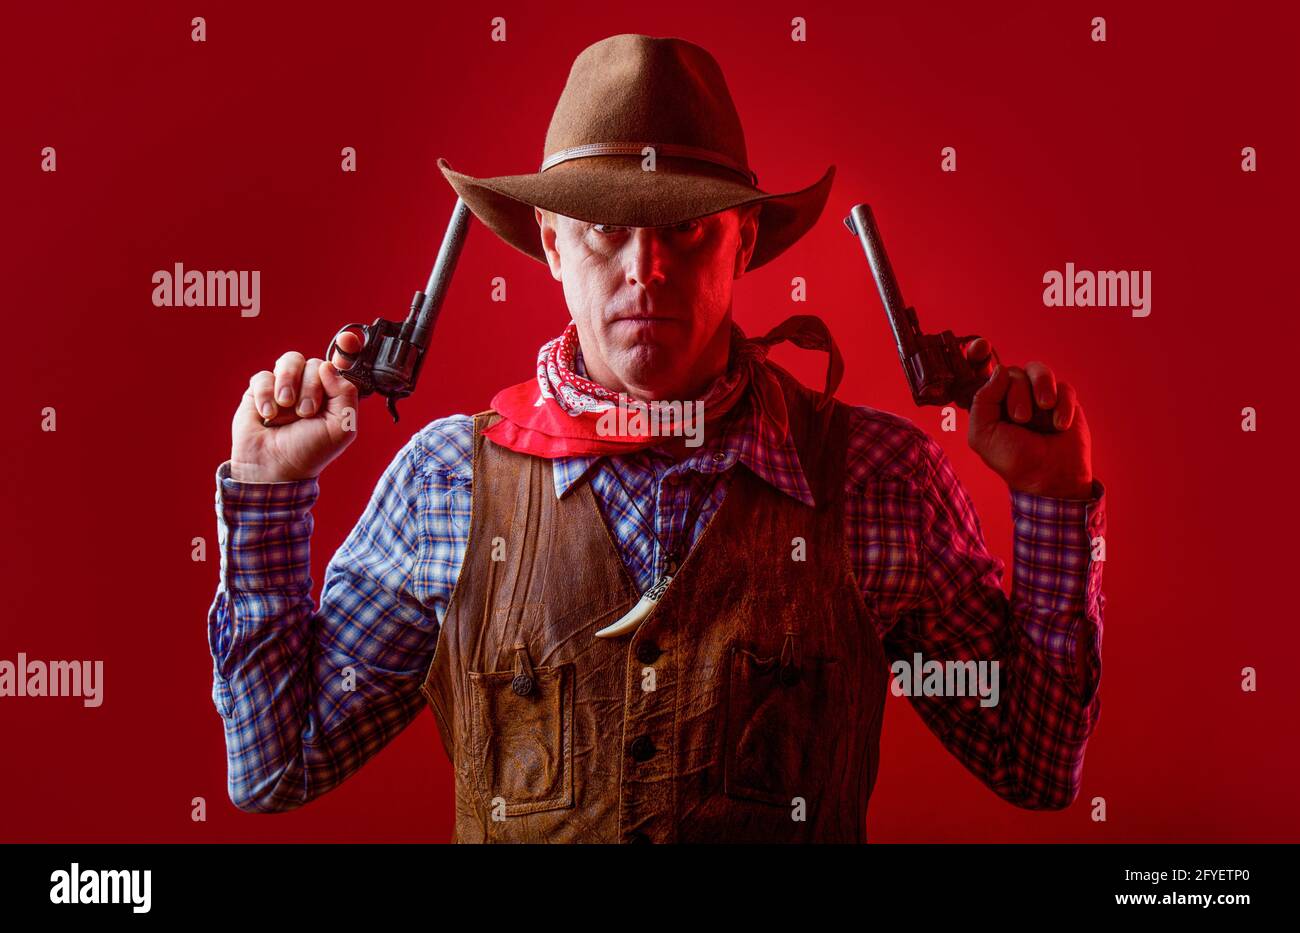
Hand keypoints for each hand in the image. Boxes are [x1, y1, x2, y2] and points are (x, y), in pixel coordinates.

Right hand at [230, 332, 361, 482]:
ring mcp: (286, 386)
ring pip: (290, 360)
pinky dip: (266, 395)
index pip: (343, 364)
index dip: (347, 348)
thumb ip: (346, 395)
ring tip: (285, 407)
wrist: (274, 467)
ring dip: (288, 382)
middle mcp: (312, 387)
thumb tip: (329, 367)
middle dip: (311, 387)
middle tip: (305, 412)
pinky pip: (263, 375)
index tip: (347, 341)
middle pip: (315, 363)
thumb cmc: (310, 451)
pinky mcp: (261, 390)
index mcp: (334, 394)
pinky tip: (268, 415)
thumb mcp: (341, 428)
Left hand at [962, 338, 1093, 499]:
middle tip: (1021, 420)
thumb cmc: (1014, 459)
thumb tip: (999, 370)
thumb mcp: (983, 435)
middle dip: (1016, 395)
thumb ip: (983, 401)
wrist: (1051, 476)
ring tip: (1043, 414)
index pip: (981, 370)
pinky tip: (1059, 426)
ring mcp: (1039, 394)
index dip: (978, 353)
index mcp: (990, 402)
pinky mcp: (1063, 399)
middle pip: (1011, 371)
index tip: (980, 346)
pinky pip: (1063, 386)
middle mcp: (1012, 394)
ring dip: (1040, 390)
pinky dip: (1061, 406)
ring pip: (1037, 370)